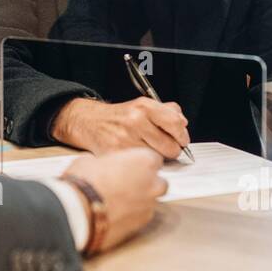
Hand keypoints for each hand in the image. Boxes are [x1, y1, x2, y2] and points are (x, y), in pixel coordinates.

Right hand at [50, 96, 190, 159]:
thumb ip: (166, 111)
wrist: (89, 122)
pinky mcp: (117, 155)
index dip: (182, 135)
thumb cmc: (118, 117)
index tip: (182, 140)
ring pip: (157, 159)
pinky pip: (141, 166)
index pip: (175, 123)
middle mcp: (135, 121)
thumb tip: (183, 123)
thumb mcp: (142, 105)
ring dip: (157, 158)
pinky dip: (142, 165)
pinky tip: (136, 157)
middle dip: (172, 150)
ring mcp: (125, 139)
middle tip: (166, 148)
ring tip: (148, 151)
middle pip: (170, 146)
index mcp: (144, 107)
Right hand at [61, 148, 167, 251]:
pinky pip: (141, 217)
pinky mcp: (141, 225)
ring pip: (151, 201)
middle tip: (125, 183)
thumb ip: (103, 162)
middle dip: (147, 183)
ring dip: (139, 200)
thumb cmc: (85, 181)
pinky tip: (115, 214)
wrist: (79, 211)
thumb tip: (97, 165)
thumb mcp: (89, 160)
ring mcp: (149, 206)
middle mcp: (153, 183)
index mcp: (144, 161)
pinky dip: (132, 215)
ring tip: (117, 201)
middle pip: (159, 182)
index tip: (129, 166)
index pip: (154, 159)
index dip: (140, 163)